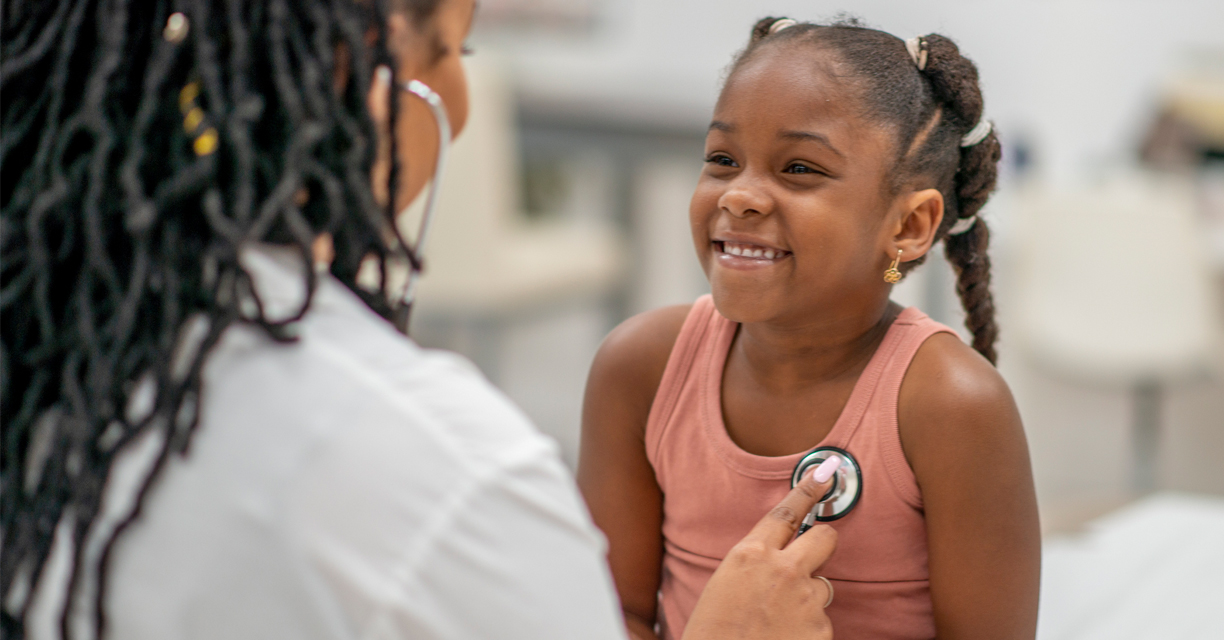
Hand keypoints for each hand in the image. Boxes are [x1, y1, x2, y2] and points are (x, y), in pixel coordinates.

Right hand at [682, 460, 839, 639]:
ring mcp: (806, 600)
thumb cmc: (713, 633)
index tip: (824, 474)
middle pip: (825, 538)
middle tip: (810, 559)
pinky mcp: (821, 629)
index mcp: (750, 555)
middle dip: (821, 544)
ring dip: (808, 600)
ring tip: (777, 623)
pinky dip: (807, 630)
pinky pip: (822, 621)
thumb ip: (755, 565)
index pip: (786, 512)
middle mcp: (783, 570)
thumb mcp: (724, 586)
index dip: (808, 490)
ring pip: (822, 586)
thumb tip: (780, 558)